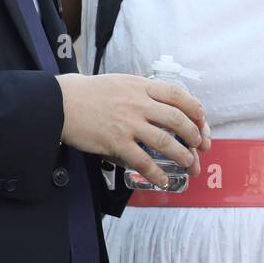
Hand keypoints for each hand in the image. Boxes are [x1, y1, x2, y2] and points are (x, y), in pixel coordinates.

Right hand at [56, 73, 210, 187]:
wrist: (62, 102)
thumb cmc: (90, 92)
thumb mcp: (122, 82)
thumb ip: (143, 92)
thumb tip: (165, 105)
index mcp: (141, 87)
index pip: (179, 95)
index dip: (196, 110)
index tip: (202, 121)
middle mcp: (138, 104)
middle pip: (178, 119)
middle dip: (195, 135)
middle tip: (200, 146)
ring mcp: (128, 124)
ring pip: (165, 142)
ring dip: (182, 155)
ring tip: (189, 164)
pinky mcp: (116, 143)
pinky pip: (142, 161)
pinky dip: (156, 173)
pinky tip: (163, 180)